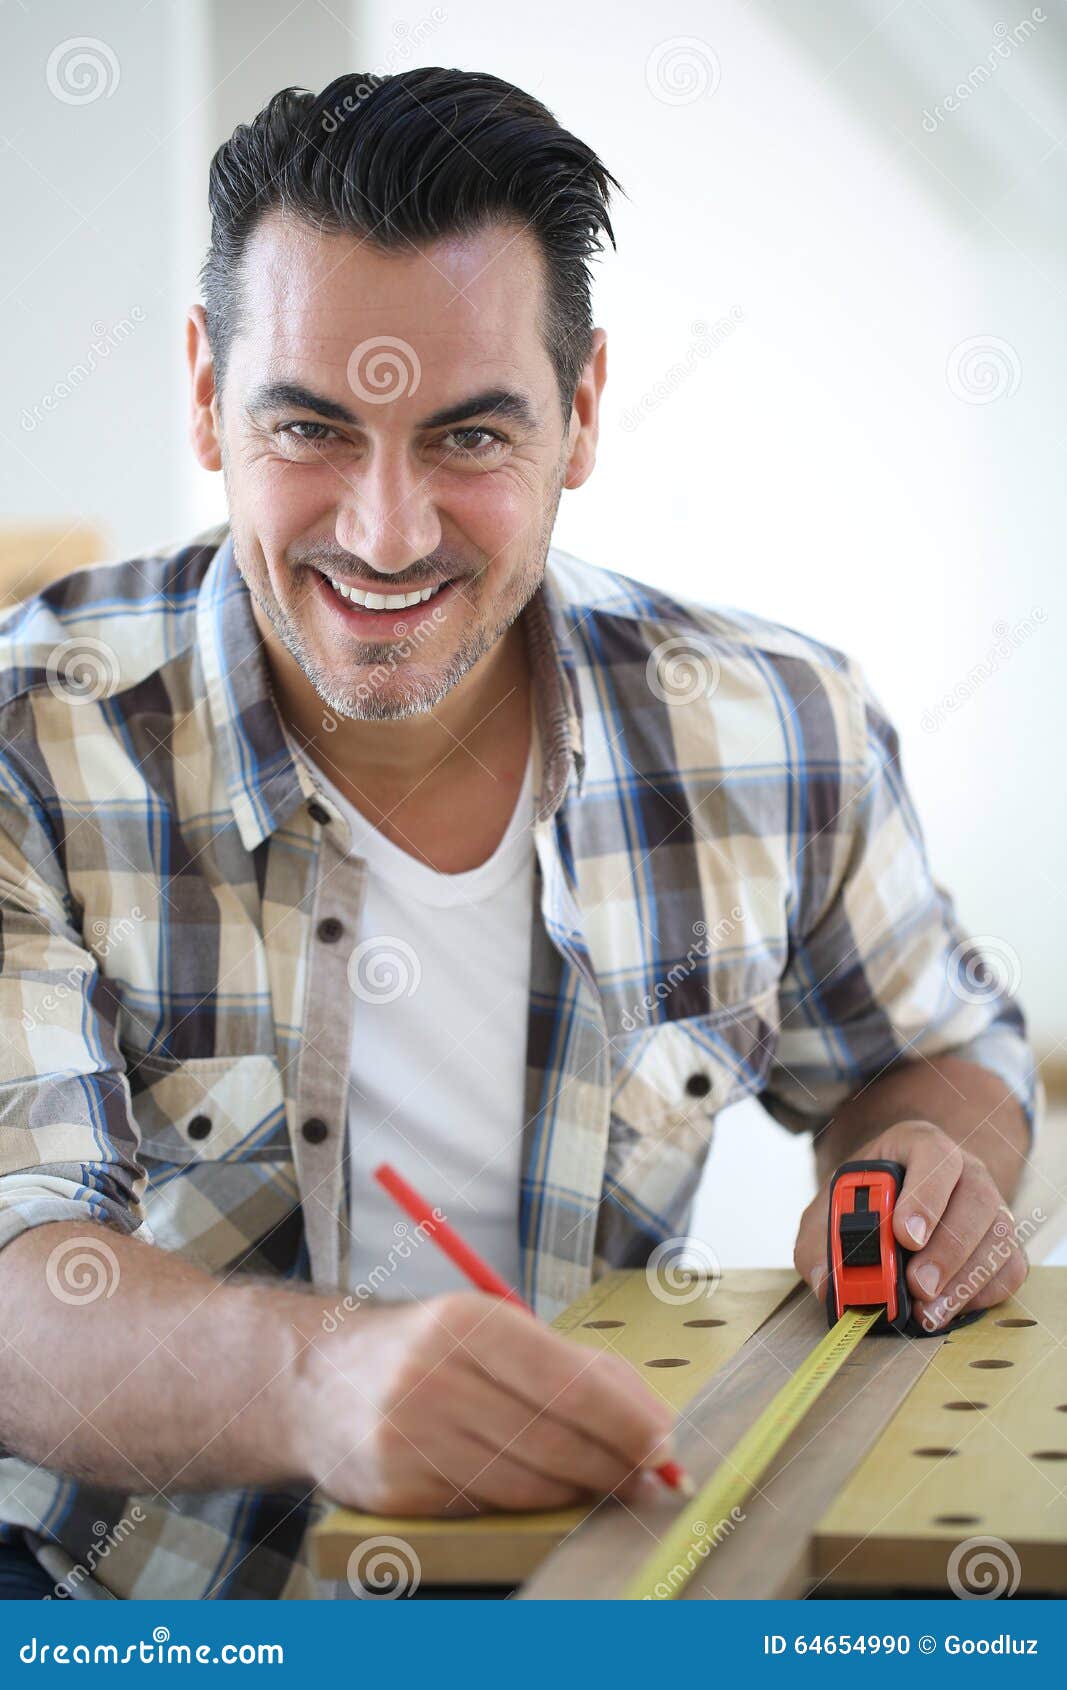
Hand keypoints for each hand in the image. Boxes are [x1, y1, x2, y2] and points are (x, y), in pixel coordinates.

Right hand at [289, 1291, 677, 1514]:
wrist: (317, 1381)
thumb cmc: (424, 1349)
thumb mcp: (487, 1326)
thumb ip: (569, 1363)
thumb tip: (648, 1416)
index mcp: (465, 1322)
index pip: (569, 1383)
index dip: (626, 1420)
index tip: (662, 1440)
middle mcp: (434, 1378)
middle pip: (553, 1439)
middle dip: (614, 1463)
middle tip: (648, 1473)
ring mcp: (411, 1439)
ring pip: (526, 1482)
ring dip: (578, 1489)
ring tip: (605, 1483)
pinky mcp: (398, 1492)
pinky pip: (487, 1506)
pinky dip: (525, 1502)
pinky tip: (542, 1489)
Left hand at [793, 1119, 1027, 1331]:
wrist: (890, 1202)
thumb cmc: (862, 1203)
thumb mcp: (828, 1212)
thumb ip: (819, 1243)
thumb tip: (826, 1282)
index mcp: (918, 1145)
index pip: (935, 1155)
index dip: (925, 1196)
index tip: (905, 1237)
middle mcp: (964, 1168)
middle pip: (976, 1199)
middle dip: (947, 1249)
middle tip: (918, 1286)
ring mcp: (990, 1203)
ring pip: (999, 1236)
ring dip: (965, 1280)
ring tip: (928, 1310)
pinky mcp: (1003, 1242)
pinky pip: (1010, 1267)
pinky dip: (982, 1293)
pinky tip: (949, 1307)